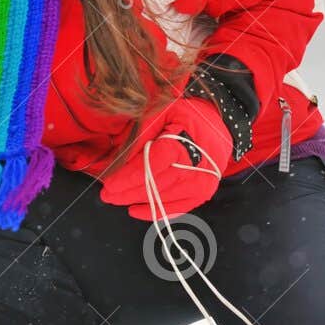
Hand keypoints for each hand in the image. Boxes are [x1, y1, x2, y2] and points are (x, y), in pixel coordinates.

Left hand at [99, 97, 229, 220]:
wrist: (217, 124)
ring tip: (116, 199)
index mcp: (183, 143)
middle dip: (127, 191)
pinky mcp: (202, 193)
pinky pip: (175, 208)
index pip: (151, 165)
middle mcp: (195, 167)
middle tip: (106, 195)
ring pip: (162, 198)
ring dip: (136, 200)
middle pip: (154, 185)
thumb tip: (120, 159)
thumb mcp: (161, 112)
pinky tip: (135, 210)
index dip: (128, 177)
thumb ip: (141, 134)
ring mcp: (200, 183)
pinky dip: (154, 212)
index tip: (109, 183)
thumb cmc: (185, 116)